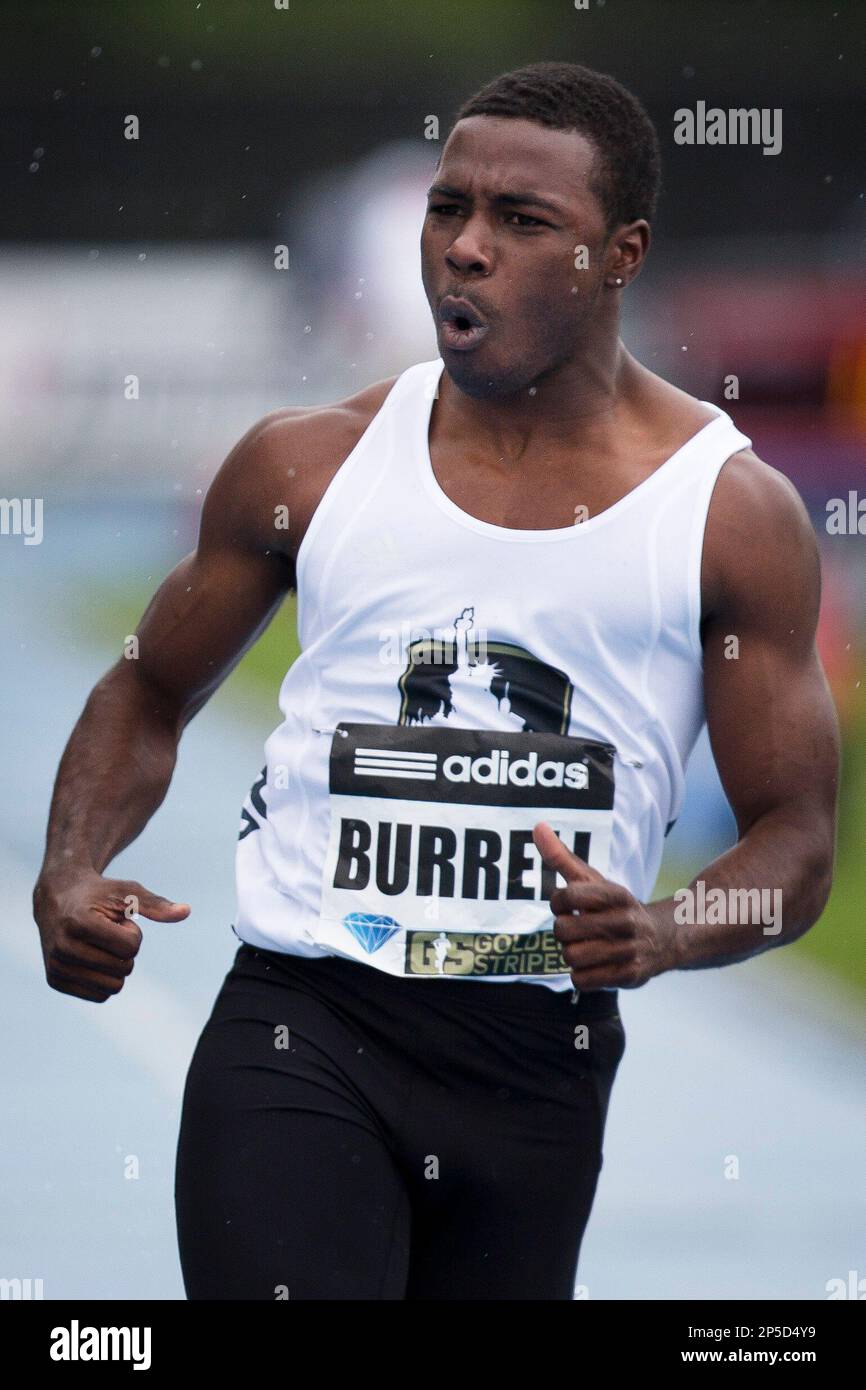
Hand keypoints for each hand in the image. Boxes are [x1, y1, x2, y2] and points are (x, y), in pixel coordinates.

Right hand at [33, 868, 189, 1002]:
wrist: (57, 898)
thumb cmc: (99, 894)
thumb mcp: (127, 893)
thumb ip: (156, 905)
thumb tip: (186, 911)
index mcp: (80, 923)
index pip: (130, 948)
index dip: (133, 933)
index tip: (117, 920)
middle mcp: (63, 947)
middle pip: (123, 969)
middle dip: (125, 951)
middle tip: (107, 932)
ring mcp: (56, 966)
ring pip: (113, 988)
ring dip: (115, 967)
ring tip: (99, 944)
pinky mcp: (54, 981)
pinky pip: (99, 996)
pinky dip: (104, 979)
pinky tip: (91, 957)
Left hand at [532, 822, 676, 989]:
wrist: (664, 939)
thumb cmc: (615, 907)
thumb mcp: (593, 881)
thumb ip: (562, 857)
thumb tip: (537, 827)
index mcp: (616, 894)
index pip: (567, 896)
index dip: (558, 902)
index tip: (568, 905)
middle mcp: (626, 921)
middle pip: (564, 930)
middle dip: (564, 931)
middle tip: (578, 929)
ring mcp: (629, 950)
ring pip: (571, 957)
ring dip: (572, 954)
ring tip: (586, 947)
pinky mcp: (629, 976)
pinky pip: (582, 981)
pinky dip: (581, 975)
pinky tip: (594, 964)